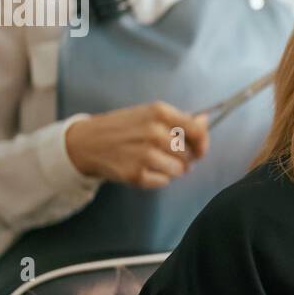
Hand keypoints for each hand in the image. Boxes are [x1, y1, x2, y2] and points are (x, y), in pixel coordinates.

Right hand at [65, 101, 209, 187]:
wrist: (87, 142)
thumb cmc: (123, 127)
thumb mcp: (149, 114)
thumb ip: (179, 119)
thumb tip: (206, 120)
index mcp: (159, 112)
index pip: (197, 131)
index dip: (202, 143)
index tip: (200, 149)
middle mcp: (153, 132)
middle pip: (189, 154)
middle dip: (184, 158)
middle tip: (168, 155)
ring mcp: (144, 154)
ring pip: (179, 170)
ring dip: (172, 169)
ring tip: (155, 162)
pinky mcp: (135, 174)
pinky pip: (163, 181)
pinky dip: (158, 178)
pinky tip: (144, 168)